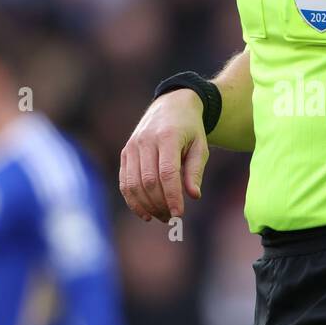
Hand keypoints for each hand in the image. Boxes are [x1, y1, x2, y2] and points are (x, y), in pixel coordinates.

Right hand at [119, 89, 208, 221]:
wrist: (171, 106)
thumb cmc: (190, 130)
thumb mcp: (200, 146)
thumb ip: (196, 170)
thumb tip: (193, 196)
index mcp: (167, 137)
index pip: (167, 173)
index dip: (172, 196)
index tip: (179, 214)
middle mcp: (146, 141)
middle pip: (149, 181)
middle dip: (160, 204)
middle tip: (172, 218)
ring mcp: (132, 146)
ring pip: (134, 184)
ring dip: (147, 206)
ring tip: (161, 217)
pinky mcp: (125, 153)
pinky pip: (125, 182)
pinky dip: (133, 200)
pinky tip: (145, 213)